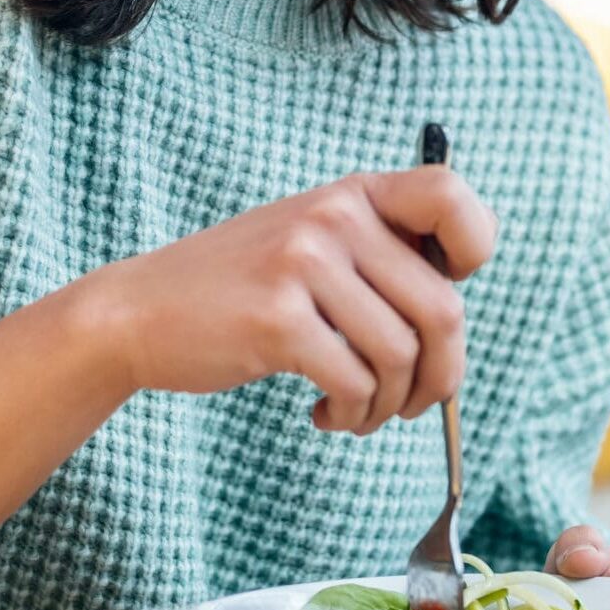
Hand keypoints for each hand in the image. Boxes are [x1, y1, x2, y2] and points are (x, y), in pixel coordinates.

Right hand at [79, 167, 494, 435]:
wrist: (139, 311)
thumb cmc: (241, 290)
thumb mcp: (313, 244)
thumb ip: (380, 258)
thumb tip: (454, 326)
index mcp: (354, 193)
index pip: (453, 197)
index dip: (470, 253)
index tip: (437, 298)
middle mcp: (335, 215)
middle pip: (443, 309)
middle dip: (440, 376)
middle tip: (412, 403)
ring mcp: (305, 262)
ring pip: (402, 356)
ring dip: (389, 406)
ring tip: (356, 412)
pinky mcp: (279, 317)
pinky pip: (356, 384)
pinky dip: (352, 416)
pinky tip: (325, 415)